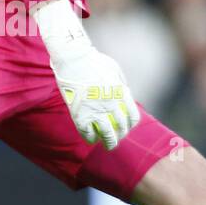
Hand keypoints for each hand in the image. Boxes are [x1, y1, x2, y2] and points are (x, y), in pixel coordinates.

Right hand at [34, 0, 140, 149]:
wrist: (72, 58)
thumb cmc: (92, 60)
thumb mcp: (114, 69)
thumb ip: (120, 83)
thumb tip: (125, 94)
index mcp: (121, 93)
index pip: (133, 116)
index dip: (131, 125)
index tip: (126, 127)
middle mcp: (112, 104)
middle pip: (122, 127)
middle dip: (121, 136)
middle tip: (117, 138)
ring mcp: (97, 110)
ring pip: (107, 134)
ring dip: (109, 143)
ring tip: (108, 146)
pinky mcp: (81, 115)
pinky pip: (88, 133)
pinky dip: (90, 138)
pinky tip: (91, 140)